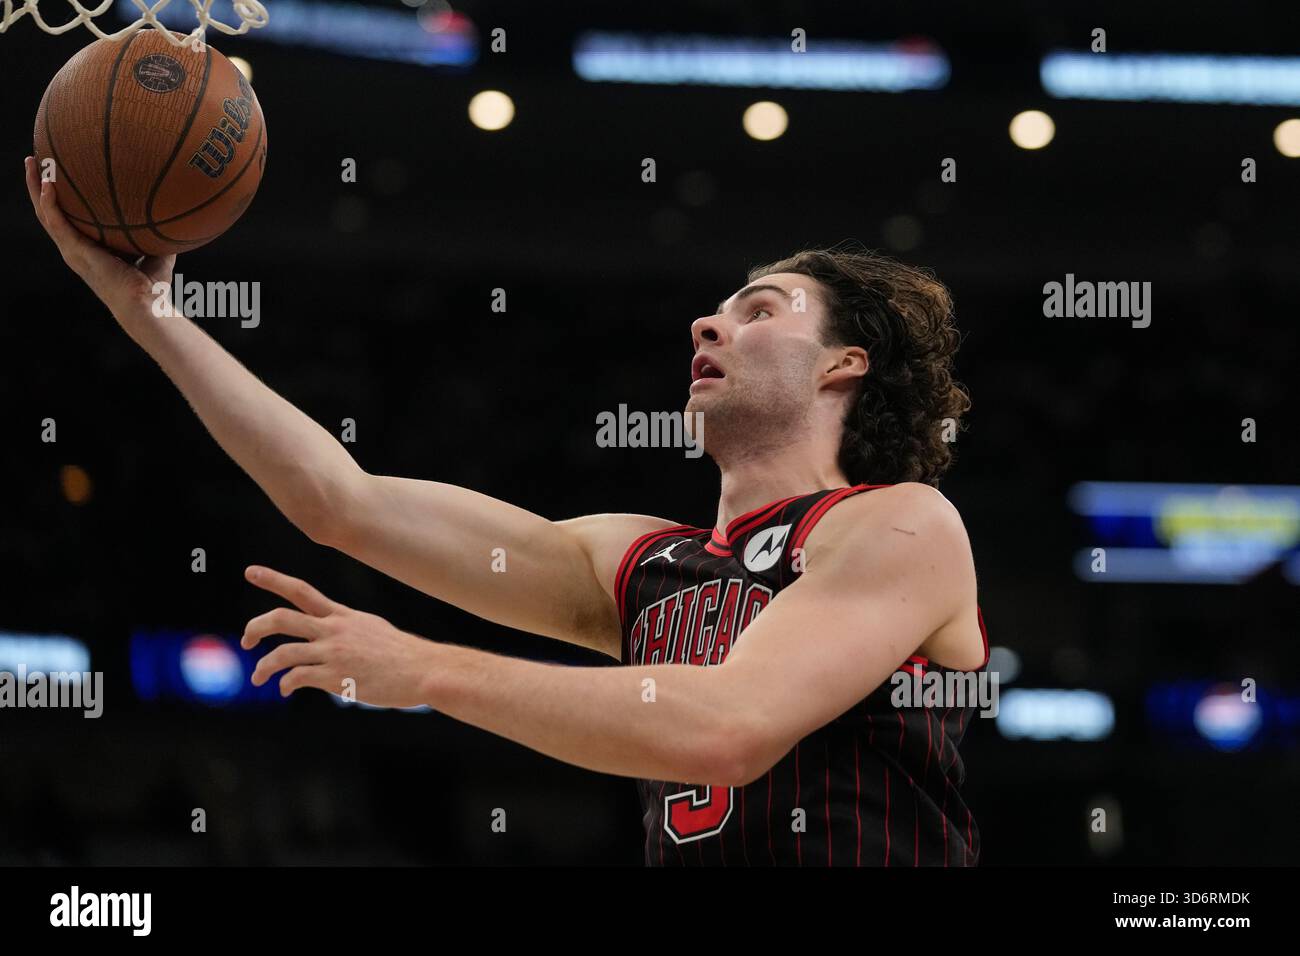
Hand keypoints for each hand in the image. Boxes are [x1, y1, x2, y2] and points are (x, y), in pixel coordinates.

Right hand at [24, 155, 175, 317]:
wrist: (146, 303)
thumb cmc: (153, 286)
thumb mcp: (156, 252)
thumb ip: (156, 234)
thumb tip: (170, 215)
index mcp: (88, 250)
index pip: (67, 220)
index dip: (59, 200)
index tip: (57, 176)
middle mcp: (75, 249)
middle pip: (48, 212)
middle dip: (38, 185)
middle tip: (34, 160)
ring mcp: (72, 251)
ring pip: (44, 214)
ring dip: (35, 187)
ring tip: (31, 162)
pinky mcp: (75, 252)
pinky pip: (56, 222)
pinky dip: (50, 203)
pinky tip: (48, 184)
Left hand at [241, 565, 437, 707]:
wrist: (422, 669)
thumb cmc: (401, 653)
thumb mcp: (371, 628)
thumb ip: (346, 629)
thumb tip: (329, 638)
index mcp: (342, 616)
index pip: (301, 591)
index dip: (273, 579)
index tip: (250, 572)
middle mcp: (333, 630)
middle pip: (282, 619)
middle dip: (256, 626)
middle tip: (246, 638)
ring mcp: (333, 653)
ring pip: (282, 653)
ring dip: (263, 666)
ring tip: (257, 676)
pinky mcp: (335, 677)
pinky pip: (297, 678)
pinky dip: (285, 684)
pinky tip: (285, 689)